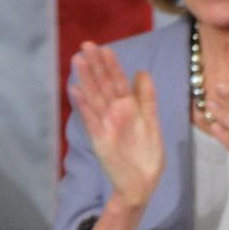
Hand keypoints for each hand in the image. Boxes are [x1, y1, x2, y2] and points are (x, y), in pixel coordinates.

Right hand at [71, 42, 164, 207]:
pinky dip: (83, 105)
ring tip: (77, 61)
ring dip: (86, 80)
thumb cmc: (147, 156)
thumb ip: (146, 98)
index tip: (104, 48)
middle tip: (86, 45)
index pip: (117, 82)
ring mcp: (105, 125)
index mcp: (128, 109)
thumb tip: (142, 72)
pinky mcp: (100, 140)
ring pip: (95, 98)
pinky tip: (76, 90)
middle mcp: (114, 114)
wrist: (142, 184)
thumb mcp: (152, 123)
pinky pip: (91, 119)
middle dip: (95, 66)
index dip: (111, 65)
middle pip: (103, 85)